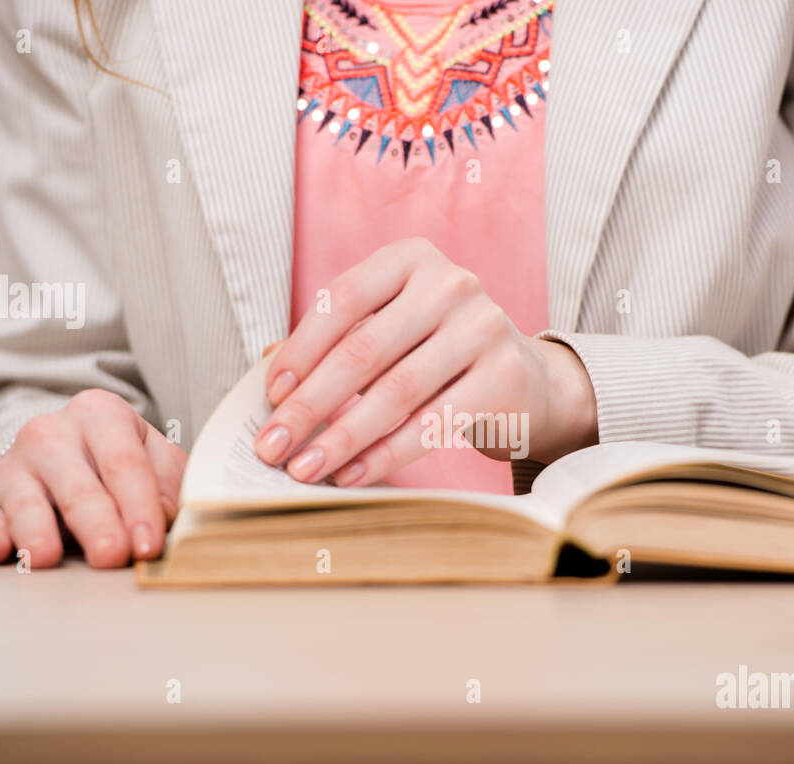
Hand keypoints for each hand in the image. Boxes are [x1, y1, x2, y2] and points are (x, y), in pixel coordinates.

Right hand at [0, 390, 186, 566]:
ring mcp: (14, 464)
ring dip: (37, 533)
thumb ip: (169, 484)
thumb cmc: (119, 459)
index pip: (125, 463)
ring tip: (47, 558)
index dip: (140, 506)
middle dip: (97, 525)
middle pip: (79, 487)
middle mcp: (51, 433)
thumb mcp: (155, 456)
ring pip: (27, 503)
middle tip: (112, 556)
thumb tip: (165, 517)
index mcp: (101, 414)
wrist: (59, 449)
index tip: (149, 545)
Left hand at [254, 237, 597, 485]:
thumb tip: (267, 370)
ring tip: (305, 467)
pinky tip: (352, 473)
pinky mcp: (505, 375)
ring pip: (396, 392)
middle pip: (364, 350)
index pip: (343, 299)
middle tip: (273, 445)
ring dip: (342, 437)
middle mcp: (451, 284)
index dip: (301, 349)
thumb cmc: (438, 353)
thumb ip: (335, 342)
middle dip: (311, 404)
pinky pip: (432, 423)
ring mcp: (483, 327)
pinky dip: (385, 454)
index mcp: (411, 259)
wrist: (525, 378)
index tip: (271, 396)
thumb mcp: (389, 330)